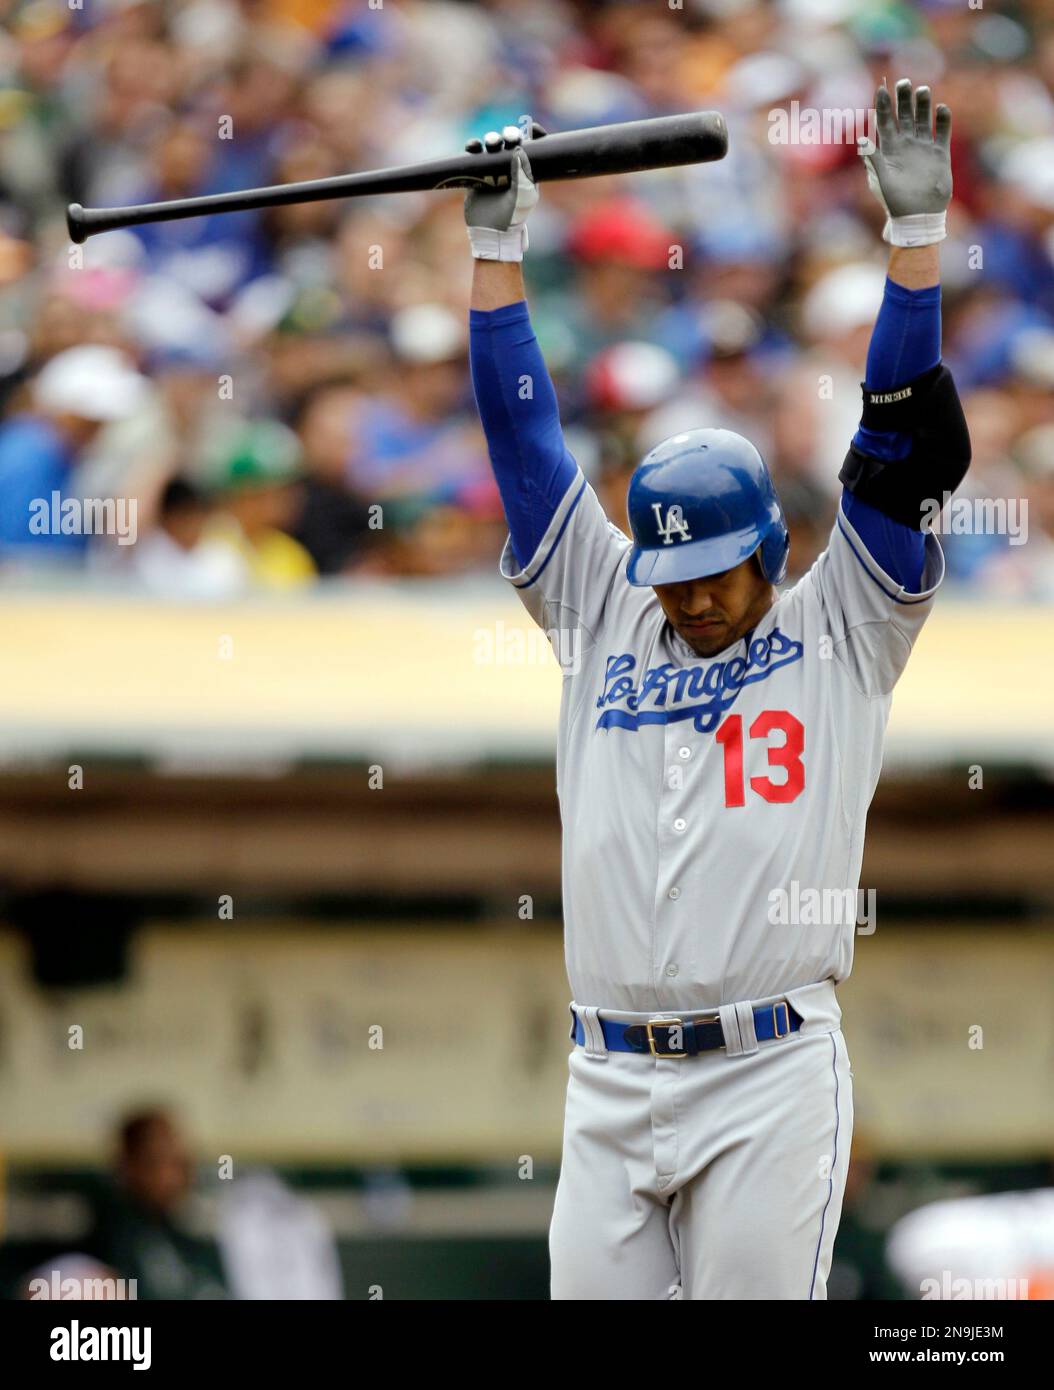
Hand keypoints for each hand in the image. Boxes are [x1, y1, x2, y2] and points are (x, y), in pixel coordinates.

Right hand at [464, 122, 545, 261]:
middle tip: (508, 138)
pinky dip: (473, 147)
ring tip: (490, 143)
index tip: (533, 130)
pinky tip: (472, 147)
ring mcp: (493, 169)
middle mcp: (511, 167)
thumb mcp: (523, 197)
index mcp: (527, 170)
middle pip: (510, 142)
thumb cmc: (513, 217)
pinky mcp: (477, 173)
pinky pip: (474, 155)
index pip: (532, 147)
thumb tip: (518, 150)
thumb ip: (523, 175)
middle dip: (509, 135)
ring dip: (491, 139)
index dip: (534, 135)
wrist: (491, 232)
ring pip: (492, 145)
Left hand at [858, 79, 951, 246]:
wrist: (918, 216)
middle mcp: (906, 145)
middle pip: (904, 115)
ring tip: (923, 90)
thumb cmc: (895, 201)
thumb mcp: (881, 180)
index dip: (882, 106)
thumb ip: (873, 159)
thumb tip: (861, 140)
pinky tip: (942, 109)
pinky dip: (943, 120)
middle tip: (904, 82)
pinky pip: (942, 132)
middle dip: (903, 99)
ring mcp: (923, 147)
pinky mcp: (940, 153)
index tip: (882, 88)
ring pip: (924, 119)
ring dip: (923, 105)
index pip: (884, 122)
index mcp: (889, 150)